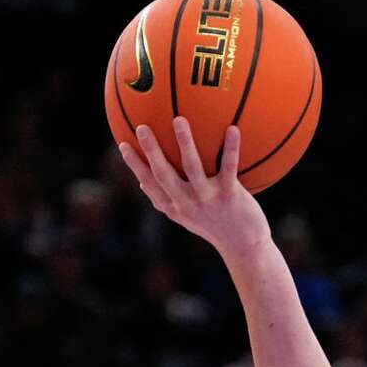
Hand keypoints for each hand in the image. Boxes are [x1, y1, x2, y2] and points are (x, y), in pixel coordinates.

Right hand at [118, 118, 271, 259]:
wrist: (243, 246)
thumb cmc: (213, 227)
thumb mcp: (186, 218)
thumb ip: (164, 201)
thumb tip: (142, 183)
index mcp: (173, 207)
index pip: (149, 183)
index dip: (135, 165)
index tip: (123, 145)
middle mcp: (187, 203)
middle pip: (163, 174)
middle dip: (151, 151)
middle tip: (142, 127)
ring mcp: (207, 199)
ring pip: (192, 167)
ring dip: (184, 142)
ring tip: (179, 120)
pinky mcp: (230, 195)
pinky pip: (229, 166)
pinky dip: (231, 147)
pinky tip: (233, 128)